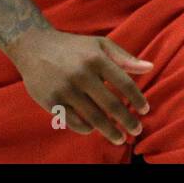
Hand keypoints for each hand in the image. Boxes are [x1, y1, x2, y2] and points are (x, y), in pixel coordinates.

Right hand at [7, 28, 151, 144]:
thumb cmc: (73, 46)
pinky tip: (95, 129)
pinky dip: (88, 128)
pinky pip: (75, 122)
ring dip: (110, 131)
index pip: (125, 84)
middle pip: (112, 105)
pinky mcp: (51, 101)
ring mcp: (65, 89)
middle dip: (127, 121)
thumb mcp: (99, 44)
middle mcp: (82, 74)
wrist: (33, 46)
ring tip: (120, 138)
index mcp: (96, 58)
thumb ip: (124, 57)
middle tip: (137, 129)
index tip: (145, 110)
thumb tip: (150, 67)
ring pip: (94, 118)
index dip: (137, 99)